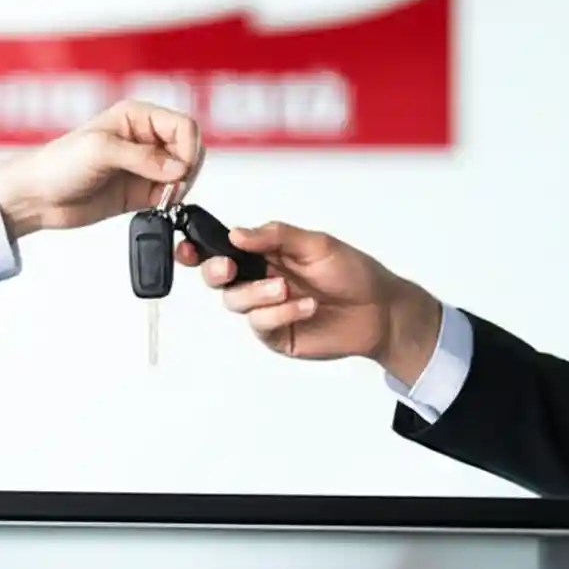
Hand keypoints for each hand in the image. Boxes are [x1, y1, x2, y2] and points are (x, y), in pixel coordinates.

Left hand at [0, 100, 203, 237]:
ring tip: (160, 198)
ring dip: (180, 188)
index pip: (183, 125)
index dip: (188, 148)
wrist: (37, 197)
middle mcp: (145, 138)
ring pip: (184, 173)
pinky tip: (155, 206)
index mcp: (137, 116)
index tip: (179, 170)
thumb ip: (143, 158)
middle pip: (189, 149)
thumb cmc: (58, 164)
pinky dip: (171, 202)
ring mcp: (145, 166)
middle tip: (170, 187)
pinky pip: (170, 195)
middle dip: (186, 169)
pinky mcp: (141, 191)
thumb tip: (177, 168)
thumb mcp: (100, 151)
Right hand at [176, 221, 442, 385]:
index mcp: (263, 252)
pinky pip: (260, 325)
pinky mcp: (275, 335)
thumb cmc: (352, 272)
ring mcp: (265, 309)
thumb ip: (274, 236)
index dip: (198, 249)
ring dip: (259, 294)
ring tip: (288, 289)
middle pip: (216, 278)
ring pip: (235, 303)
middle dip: (216, 272)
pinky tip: (305, 306)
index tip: (188, 247)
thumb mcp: (315, 243)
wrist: (380, 310)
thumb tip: (236, 233)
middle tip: (230, 268)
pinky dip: (280, 313)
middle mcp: (258, 280)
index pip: (221, 248)